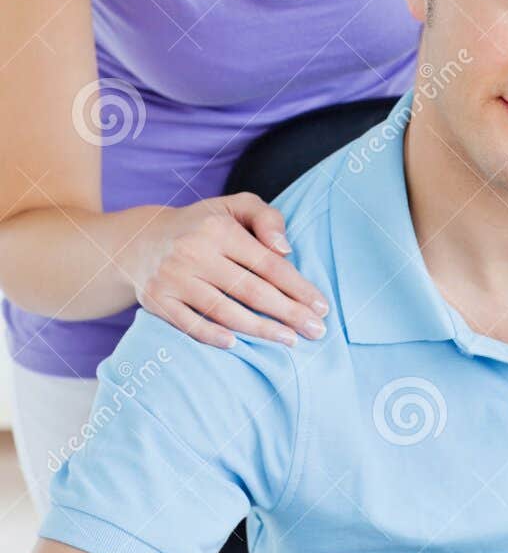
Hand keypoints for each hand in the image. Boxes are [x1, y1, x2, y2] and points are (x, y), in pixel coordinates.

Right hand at [121, 194, 329, 349]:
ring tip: (289, 341)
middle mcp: (193, 252)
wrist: (140, 241)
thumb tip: (285, 249)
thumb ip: (266, 218)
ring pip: (224, 311)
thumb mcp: (234, 206)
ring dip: (260, 330)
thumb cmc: (203, 225)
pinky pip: (189, 324)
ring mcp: (172, 278)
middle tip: (316, 331)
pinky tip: (237, 345)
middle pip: (251, 291)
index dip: (298, 288)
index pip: (268, 264)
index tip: (321, 307)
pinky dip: (212, 336)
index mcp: (218, 229)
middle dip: (288, 313)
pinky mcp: (156, 300)